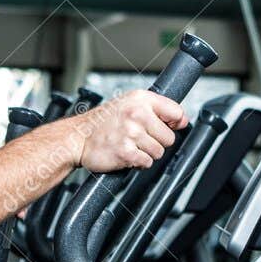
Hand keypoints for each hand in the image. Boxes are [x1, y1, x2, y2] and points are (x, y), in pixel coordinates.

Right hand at [67, 89, 185, 171]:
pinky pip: (146, 162)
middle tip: (138, 138)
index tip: (166, 126)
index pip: (175, 112)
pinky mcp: (126, 152)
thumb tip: (183, 120)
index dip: (174, 123)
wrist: (77, 137)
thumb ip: (156, 109)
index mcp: (140, 99)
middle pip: (169, 137)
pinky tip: (125, 154)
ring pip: (159, 152)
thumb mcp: (128, 104)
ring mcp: (131, 133)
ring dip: (146, 153)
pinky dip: (137, 162)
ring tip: (130, 145)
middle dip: (156, 142)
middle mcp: (136, 114)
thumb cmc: (101, 122)